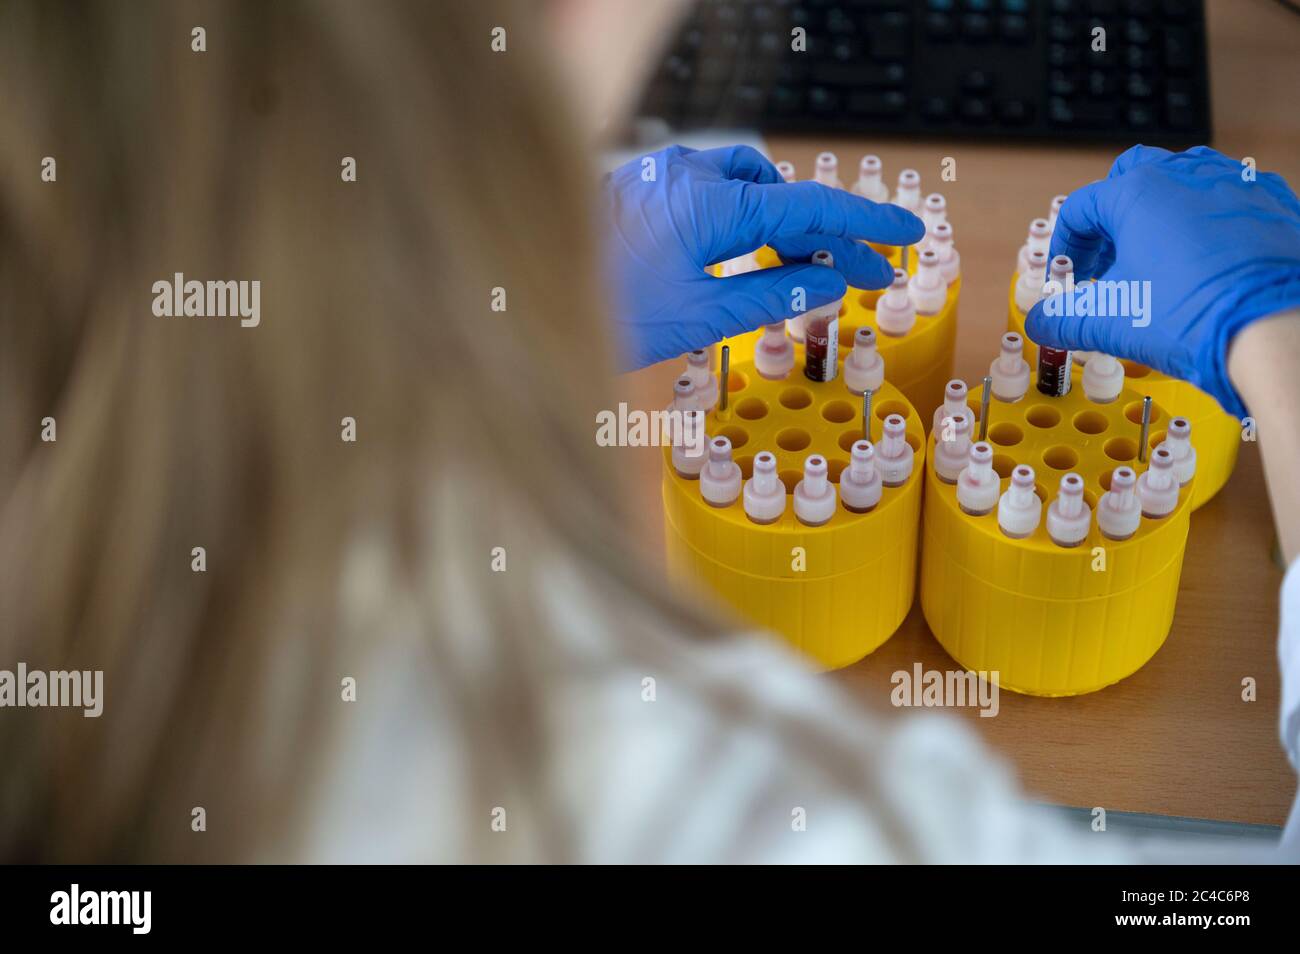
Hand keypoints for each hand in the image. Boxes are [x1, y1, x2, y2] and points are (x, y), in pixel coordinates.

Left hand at [605, 144, 924, 368]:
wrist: (515, 307)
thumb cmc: (596, 314)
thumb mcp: (698, 318)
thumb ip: (771, 298)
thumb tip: (828, 286)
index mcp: (708, 202)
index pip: (809, 206)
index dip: (865, 224)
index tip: (907, 236)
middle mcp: (686, 174)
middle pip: (782, 198)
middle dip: (829, 239)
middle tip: (870, 276)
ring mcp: (660, 178)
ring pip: (747, 191)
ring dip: (784, 229)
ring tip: (811, 275)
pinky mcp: (641, 190)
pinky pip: (711, 195)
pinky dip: (742, 223)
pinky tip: (748, 259)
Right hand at [1025, 145, 1299, 417]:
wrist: (1277, 327)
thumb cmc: (1193, 315)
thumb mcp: (1111, 321)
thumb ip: (1064, 321)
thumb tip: (1040, 324)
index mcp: (1138, 192)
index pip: (1081, 208)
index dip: (1065, 244)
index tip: (1068, 275)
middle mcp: (1185, 174)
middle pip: (1132, 175)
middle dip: (1113, 215)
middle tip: (1110, 259)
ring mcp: (1234, 182)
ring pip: (1183, 180)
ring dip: (1160, 212)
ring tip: (1159, 259)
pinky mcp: (1272, 201)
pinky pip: (1229, 197)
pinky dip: (1209, 221)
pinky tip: (1208, 262)